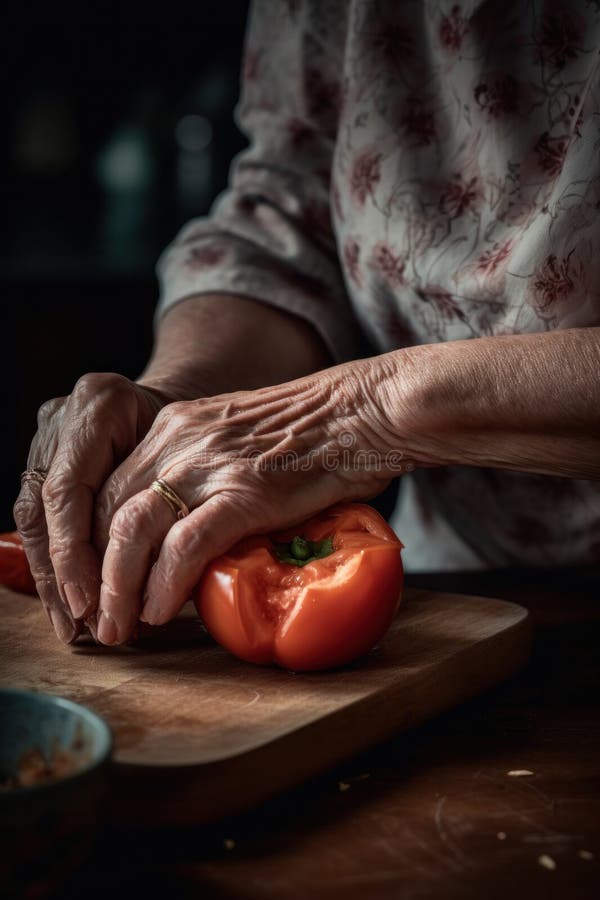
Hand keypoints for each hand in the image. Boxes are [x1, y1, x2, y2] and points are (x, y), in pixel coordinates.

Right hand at [13, 373, 176, 642]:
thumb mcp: (200, 454)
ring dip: (53, 577)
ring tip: (73, 627)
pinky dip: (56, 565)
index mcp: (102, 402)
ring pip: (34, 518)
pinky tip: (70, 606)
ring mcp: (49, 436)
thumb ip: (176, 494)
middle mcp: (66, 415)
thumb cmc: (204, 433)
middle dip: (60, 572)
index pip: (68, 489)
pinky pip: (41, 520)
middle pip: (44, 507)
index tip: (89, 601)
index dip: (73, 550)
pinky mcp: (46, 460)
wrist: (186, 408)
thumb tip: (175, 564)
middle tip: (81, 625)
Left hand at [93, 364, 394, 644]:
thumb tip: (193, 532)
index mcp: (176, 427)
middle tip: (97, 617)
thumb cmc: (316, 431)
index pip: (108, 489)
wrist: (367, 409)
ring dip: (118, 587)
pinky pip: (186, 545)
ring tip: (120, 627)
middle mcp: (179, 441)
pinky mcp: (246, 492)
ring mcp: (211, 465)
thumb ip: (208, 475)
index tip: (95, 583)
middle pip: (107, 512)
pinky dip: (165, 584)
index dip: (91, 543)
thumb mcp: (240, 440)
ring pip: (132, 530)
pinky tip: (159, 612)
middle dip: (93, 573)